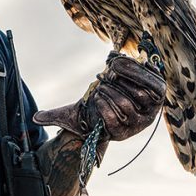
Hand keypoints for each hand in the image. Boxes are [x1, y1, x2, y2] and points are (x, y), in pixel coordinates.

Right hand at [34, 54, 165, 141]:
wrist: (116, 100)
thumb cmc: (93, 110)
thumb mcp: (73, 114)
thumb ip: (54, 117)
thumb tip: (36, 117)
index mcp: (119, 131)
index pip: (114, 120)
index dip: (103, 106)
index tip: (95, 94)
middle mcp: (140, 124)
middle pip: (125, 104)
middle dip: (109, 89)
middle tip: (102, 80)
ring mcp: (152, 109)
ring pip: (140, 93)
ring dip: (122, 78)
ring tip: (112, 71)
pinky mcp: (159, 92)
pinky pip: (153, 81)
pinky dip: (138, 69)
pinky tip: (124, 64)